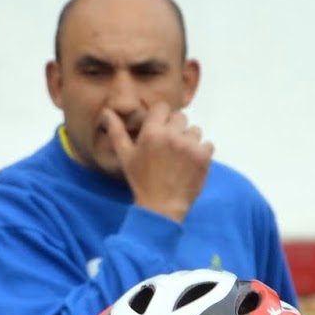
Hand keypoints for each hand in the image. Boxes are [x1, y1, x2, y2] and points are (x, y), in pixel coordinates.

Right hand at [102, 101, 212, 222]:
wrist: (161, 207)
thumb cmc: (141, 181)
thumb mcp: (125, 156)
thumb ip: (117, 131)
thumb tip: (107, 112)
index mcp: (152, 132)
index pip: (163, 107)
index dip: (162, 118)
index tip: (160, 130)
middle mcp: (172, 135)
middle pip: (180, 117)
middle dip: (176, 129)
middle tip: (169, 148)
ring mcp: (189, 146)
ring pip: (195, 131)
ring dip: (189, 141)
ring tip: (180, 158)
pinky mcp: (203, 157)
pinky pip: (207, 144)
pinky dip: (201, 153)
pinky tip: (190, 164)